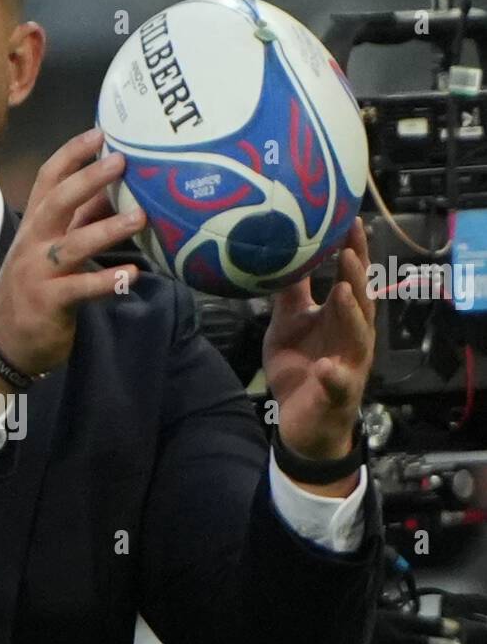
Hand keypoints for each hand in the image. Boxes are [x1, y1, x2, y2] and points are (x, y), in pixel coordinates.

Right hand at [0, 128, 143, 376]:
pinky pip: (80, 288)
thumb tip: (118, 192)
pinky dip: (107, 281)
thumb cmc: (35, 289)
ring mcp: (39, 273)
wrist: (4, 341)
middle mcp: (33, 243)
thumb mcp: (51, 250)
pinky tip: (132, 275)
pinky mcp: (49, 303)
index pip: (48, 179)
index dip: (72, 154)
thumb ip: (80, 222)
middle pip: (57, 202)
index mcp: (34, 225)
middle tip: (121, 161)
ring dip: (107, 230)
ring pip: (72, 244)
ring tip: (139, 217)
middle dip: (88, 179)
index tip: (99, 132)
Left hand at [262, 220, 374, 460]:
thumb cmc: (300, 369)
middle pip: (360, 301)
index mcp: (340, 317)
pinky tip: (327, 367)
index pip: (351, 278)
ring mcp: (349, 365)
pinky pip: (338, 384)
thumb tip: (282, 253)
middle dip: (357, 274)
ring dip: (352, 314)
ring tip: (345, 291)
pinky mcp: (338, 393)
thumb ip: (290, 293)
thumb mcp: (288, 325)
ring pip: (357, 336)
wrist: (301, 423)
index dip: (352, 251)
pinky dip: (334, 376)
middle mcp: (351, 336)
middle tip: (349, 247)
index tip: (350, 221)